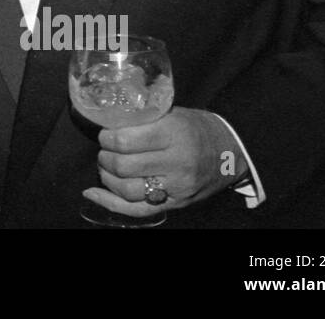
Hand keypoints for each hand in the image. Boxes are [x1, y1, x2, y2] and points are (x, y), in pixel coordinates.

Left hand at [84, 106, 246, 217]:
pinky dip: (110, 203)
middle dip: (105, 157)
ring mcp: (176, 187)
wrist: (231, 152)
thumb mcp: (173, 114)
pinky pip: (137, 210)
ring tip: (106, 167)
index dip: (107, 138)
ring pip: (127, 190)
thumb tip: (108, 122)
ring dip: (107, 178)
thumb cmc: (197, 128)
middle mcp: (176, 163)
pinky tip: (92, 193)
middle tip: (104, 150)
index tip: (105, 134)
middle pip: (123, 166)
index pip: (125, 141)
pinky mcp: (175, 204)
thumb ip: (144, 119)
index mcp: (173, 134)